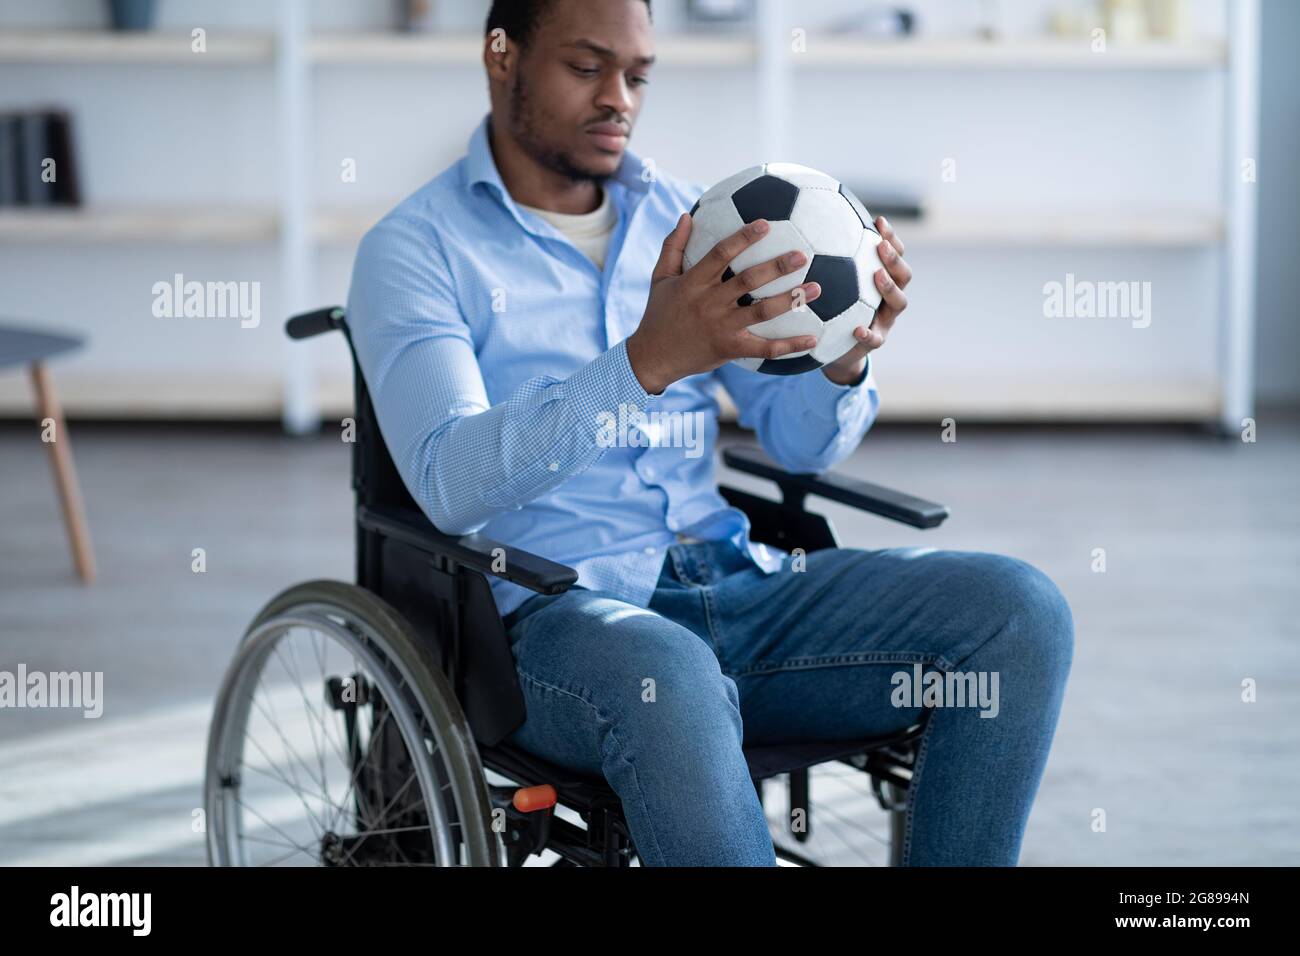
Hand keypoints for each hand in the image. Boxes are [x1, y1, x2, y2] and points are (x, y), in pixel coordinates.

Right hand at [626, 214, 822, 394]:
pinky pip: (765, 348)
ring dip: (791, 300)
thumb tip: (685, 216)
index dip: (743, 237)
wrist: (652, 357)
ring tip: (817, 288)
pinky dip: (790, 345)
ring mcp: (722, 327)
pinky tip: (813, 338)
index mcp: (694, 282)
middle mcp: (710, 303)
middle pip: (748, 281)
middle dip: (777, 266)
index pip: (721, 253)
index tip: (765, 224)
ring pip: (761, 312)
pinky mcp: (730, 349)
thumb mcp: (660, 278)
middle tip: (802, 255)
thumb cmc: (658, 314)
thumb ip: (673, 246)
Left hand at [820, 216, 911, 384]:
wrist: (837, 350)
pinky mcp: (875, 342)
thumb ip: (827, 262)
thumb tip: (806, 229)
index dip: (891, 238)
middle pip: (903, 275)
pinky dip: (869, 333)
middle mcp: (889, 298)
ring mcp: (886, 320)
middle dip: (894, 258)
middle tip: (880, 245)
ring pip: (899, 302)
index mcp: (882, 281)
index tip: (879, 221)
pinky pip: (876, 339)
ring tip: (877, 276)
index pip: (894, 255)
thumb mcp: (833, 286)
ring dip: (890, 288)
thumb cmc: (833, 312)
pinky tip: (858, 329)